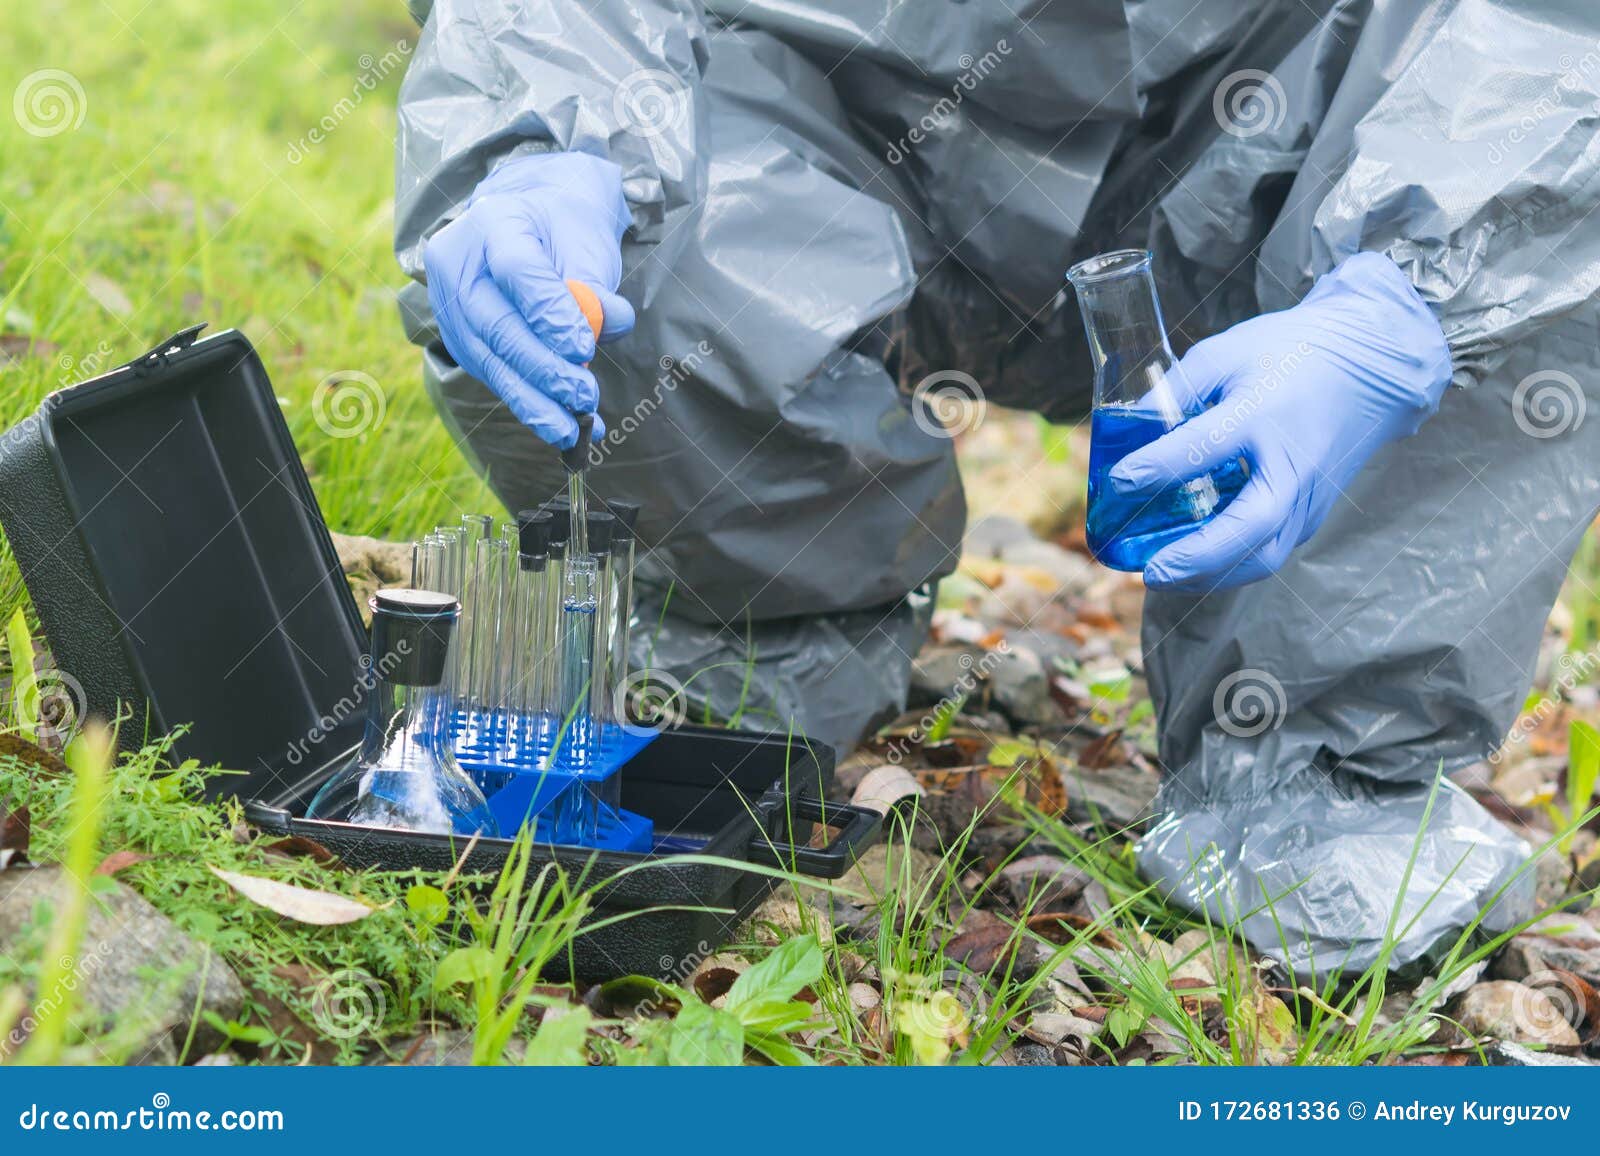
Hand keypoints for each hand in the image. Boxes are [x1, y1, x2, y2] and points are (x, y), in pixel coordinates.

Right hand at [424, 152, 636, 447]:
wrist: (532, 224)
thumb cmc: (563, 231)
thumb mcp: (586, 242)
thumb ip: (595, 285)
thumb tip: (609, 324)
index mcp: (493, 221)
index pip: (517, 270)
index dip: (549, 313)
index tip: (584, 349)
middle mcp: (458, 262)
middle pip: (495, 323)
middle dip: (544, 369)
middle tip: (585, 397)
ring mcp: (450, 303)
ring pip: (489, 359)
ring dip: (534, 400)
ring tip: (571, 430)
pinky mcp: (458, 338)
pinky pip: (492, 374)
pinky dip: (528, 403)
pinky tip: (561, 425)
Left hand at [1107, 252, 1451, 591]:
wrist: (1370, 363)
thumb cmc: (1289, 354)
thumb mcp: (1224, 352)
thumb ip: (1175, 389)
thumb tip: (1126, 427)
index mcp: (1265, 414)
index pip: (1204, 448)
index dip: (1156, 469)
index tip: (1117, 482)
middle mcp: (1292, 462)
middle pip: (1252, 527)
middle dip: (1197, 556)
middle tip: (1151, 571)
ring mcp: (1309, 493)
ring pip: (1266, 555)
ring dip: (1212, 575)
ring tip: (1163, 575)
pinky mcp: (1314, 511)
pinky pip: (1271, 549)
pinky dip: (1230, 564)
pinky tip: (1191, 562)